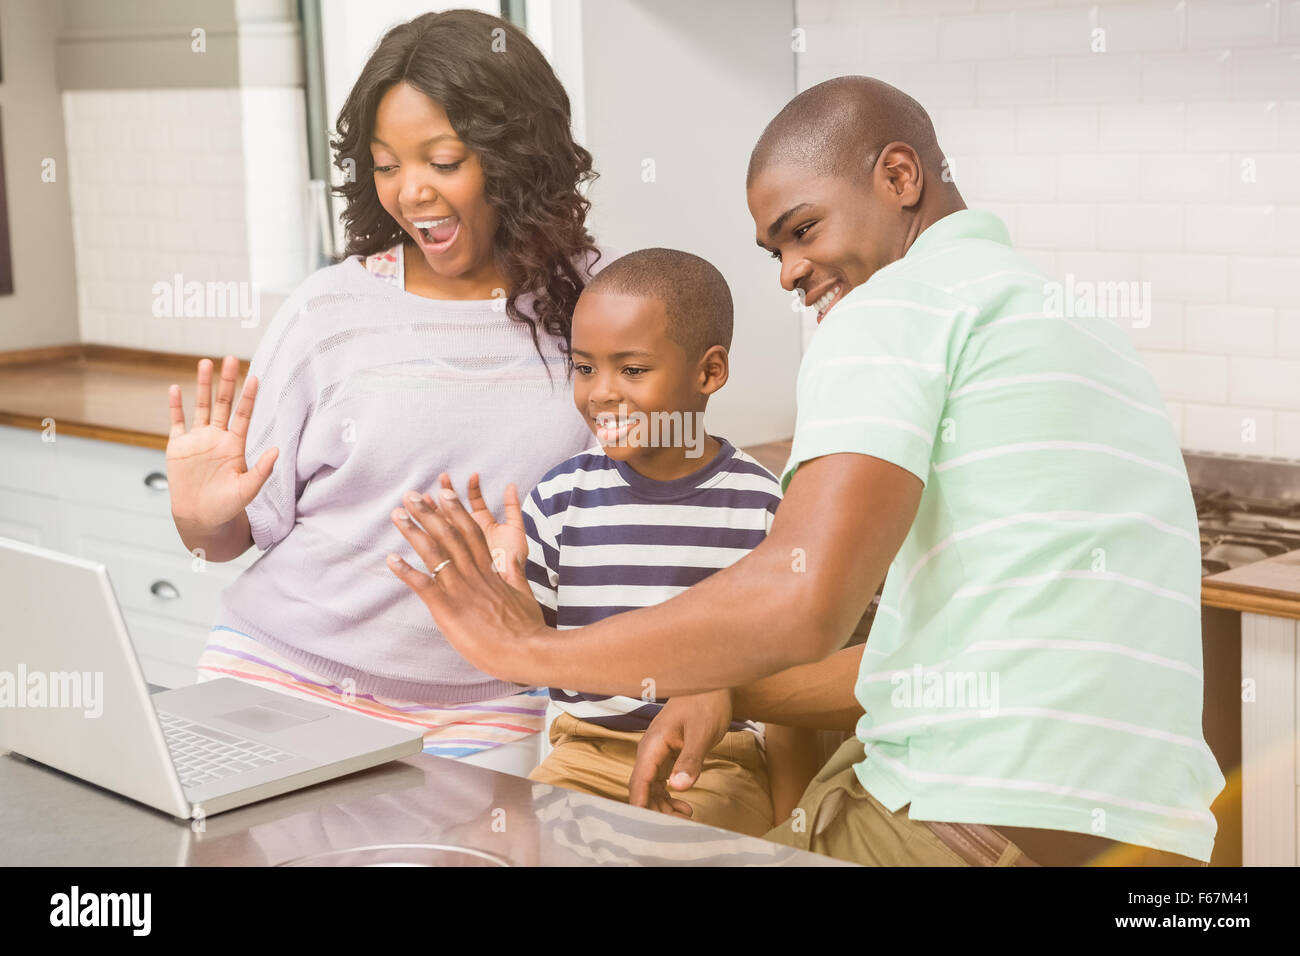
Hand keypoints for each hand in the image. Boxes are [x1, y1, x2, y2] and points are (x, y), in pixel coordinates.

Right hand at [166, 356, 277, 530]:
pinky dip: (175, 406)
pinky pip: (177, 422)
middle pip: (222, 404)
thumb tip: (277, 450)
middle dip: (226, 382)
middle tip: (230, 359)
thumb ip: (262, 470)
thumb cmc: (228, 506)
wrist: (201, 518)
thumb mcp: (248, 489)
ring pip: (201, 406)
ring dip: (203, 385)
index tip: (254, 377)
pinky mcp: (178, 447)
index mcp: (235, 445)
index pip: (244, 415)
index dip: (249, 397)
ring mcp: (197, 440)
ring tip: (205, 363)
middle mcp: (217, 437)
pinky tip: (174, 388)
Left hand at [386, 481, 546, 682]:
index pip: (470, 533)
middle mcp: (473, 574)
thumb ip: (514, 575)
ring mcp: (461, 590)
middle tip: (411, 496)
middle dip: (428, 513)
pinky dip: (406, 572)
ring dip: (413, 532)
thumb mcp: (523, 594)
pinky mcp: (449, 610)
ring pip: (434, 554)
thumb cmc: (527, 627)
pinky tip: (391, 559)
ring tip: (397, 515)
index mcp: (490, 571)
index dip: (455, 512)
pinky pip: (424, 585)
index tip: (444, 494)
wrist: (527, 650)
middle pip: (449, 535)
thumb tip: (512, 561)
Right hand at [628, 690, 733, 820]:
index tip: (646, 829)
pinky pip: (662, 780)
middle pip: (643, 788)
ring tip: (685, 817)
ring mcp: (658, 752)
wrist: (712, 683)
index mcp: (653, 745)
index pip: (638, 783)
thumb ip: (689, 760)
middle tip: (679, 825)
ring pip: (652, 786)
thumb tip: (677, 787)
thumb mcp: (702, 733)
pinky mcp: (668, 752)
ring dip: (664, 805)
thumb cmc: (706, 703)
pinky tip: (684, 804)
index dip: (640, 807)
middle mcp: (650, 750)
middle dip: (656, 810)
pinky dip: (670, 795)